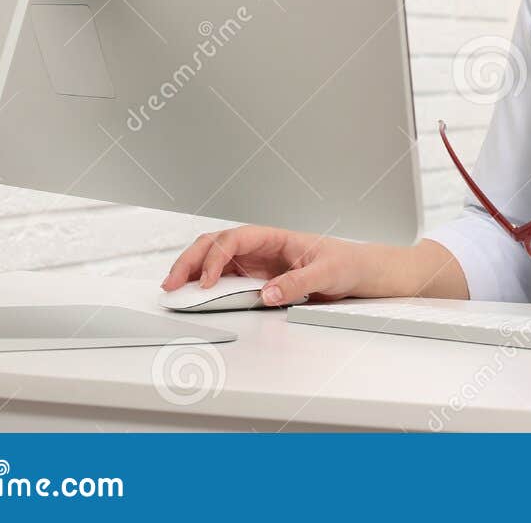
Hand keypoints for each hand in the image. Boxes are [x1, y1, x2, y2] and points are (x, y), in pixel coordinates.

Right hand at [161, 225, 376, 306]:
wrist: (359, 272)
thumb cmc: (346, 263)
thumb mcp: (328, 273)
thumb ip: (299, 282)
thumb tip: (267, 294)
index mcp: (275, 237)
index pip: (235, 239)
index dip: (215, 258)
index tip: (205, 281)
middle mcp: (261, 247)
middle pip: (215, 245)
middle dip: (189, 259)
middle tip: (171, 282)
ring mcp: (256, 263)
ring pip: (214, 260)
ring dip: (191, 270)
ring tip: (173, 288)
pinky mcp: (257, 279)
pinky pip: (224, 278)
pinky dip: (205, 284)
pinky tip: (193, 294)